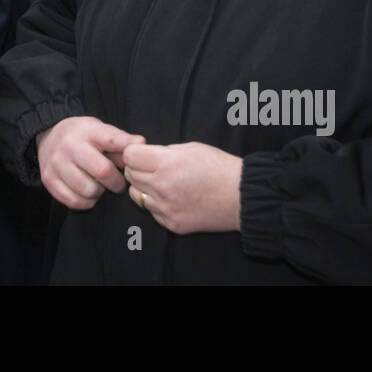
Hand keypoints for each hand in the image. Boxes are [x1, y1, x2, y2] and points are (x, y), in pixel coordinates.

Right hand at [35, 116, 144, 209]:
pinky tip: (87, 193)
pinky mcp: (48, 179)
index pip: (113, 140)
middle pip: (103, 172)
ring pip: (87, 190)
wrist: (50, 135)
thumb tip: (141, 144)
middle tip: (116, 182)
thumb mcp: (101, 131)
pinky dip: (85, 202)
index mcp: (88, 131)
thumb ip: (121, 140)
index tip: (132, 163)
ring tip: (98, 185)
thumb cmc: (84, 136)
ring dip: (98, 193)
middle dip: (116, 182)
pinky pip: (73, 201)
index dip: (127, 155)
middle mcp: (70, 146)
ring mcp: (57, 163)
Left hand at [123, 141, 242, 233]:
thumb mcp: (191, 148)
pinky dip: (156, 204)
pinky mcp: (172, 224)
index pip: (130, 156)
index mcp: (167, 163)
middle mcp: (162, 186)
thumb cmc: (219, 168)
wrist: (241, 197)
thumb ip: (164, 151)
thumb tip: (145, 154)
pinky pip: (151, 212)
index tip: (141, 153)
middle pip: (130, 175)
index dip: (134, 152)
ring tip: (161, 183)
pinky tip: (172, 198)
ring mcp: (166, 208)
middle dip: (137, 168)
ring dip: (143, 187)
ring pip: (135, 195)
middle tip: (151, 166)